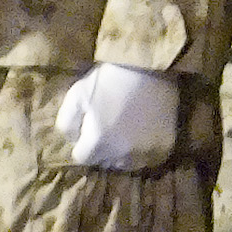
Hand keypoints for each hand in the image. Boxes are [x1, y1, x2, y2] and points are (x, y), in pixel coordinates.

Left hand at [56, 64, 179, 170]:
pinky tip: (143, 133)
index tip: (89, 130)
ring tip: (126, 133)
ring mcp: (146, 152)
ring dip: (123, 153)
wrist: (149, 68)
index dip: (83, 144)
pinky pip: (149, 159)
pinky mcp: (165, 147)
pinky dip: (144, 151)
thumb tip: (72, 141)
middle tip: (108, 129)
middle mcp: (122, 154)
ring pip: (128, 164)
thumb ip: (66, 123)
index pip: (82, 158)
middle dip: (103, 149)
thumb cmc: (109, 80)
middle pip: (105, 162)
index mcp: (98, 142)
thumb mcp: (76, 95)